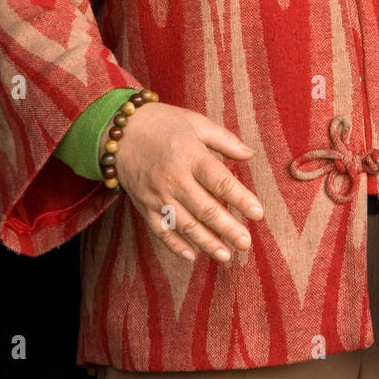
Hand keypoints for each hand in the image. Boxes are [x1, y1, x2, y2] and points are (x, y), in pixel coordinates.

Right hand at [111, 101, 263, 263]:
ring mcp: (157, 195)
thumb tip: (250, 155)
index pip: (220, 181)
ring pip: (185, 224)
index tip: (258, 213)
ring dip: (207, 242)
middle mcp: (174, 178)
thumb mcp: (196, 122)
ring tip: (226, 255)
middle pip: (205, 208)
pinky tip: (192, 256)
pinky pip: (160, 230)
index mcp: (190, 154)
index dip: (240, 199)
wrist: (120, 132)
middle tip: (246, 243)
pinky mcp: (144, 206)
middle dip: (228, 228)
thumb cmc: (163, 124)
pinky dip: (175, 245)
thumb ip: (224, 140)